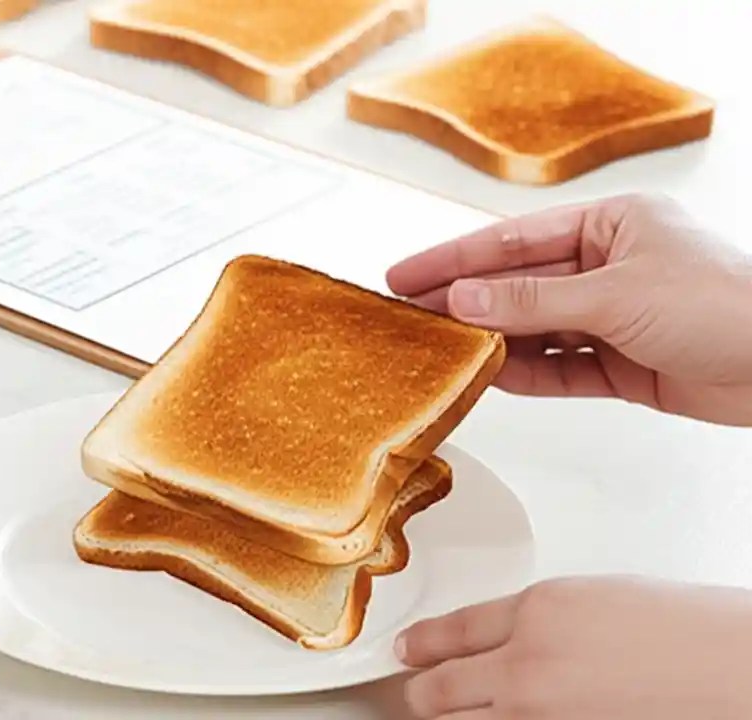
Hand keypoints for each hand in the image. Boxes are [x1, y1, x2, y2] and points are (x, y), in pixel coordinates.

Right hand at [386, 193, 751, 425]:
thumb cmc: (724, 304)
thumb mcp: (615, 293)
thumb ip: (532, 300)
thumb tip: (462, 300)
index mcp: (613, 224)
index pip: (515, 239)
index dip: (455, 258)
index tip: (405, 275)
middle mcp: (611, 266)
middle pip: (520, 285)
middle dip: (464, 302)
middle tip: (408, 317)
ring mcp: (617, 317)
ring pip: (537, 329)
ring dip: (492, 341)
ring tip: (437, 351)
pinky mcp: (627, 365)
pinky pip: (563, 368)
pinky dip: (527, 374)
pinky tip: (489, 376)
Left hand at [397, 576, 751, 718]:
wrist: (738, 674)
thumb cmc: (689, 632)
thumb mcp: (597, 599)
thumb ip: (539, 618)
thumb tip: (506, 637)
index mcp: (537, 613)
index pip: (450, 632)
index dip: (420, 644)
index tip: (407, 651)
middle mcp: (527, 669)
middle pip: (436, 691)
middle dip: (423, 692)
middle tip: (421, 691)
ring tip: (452, 713)